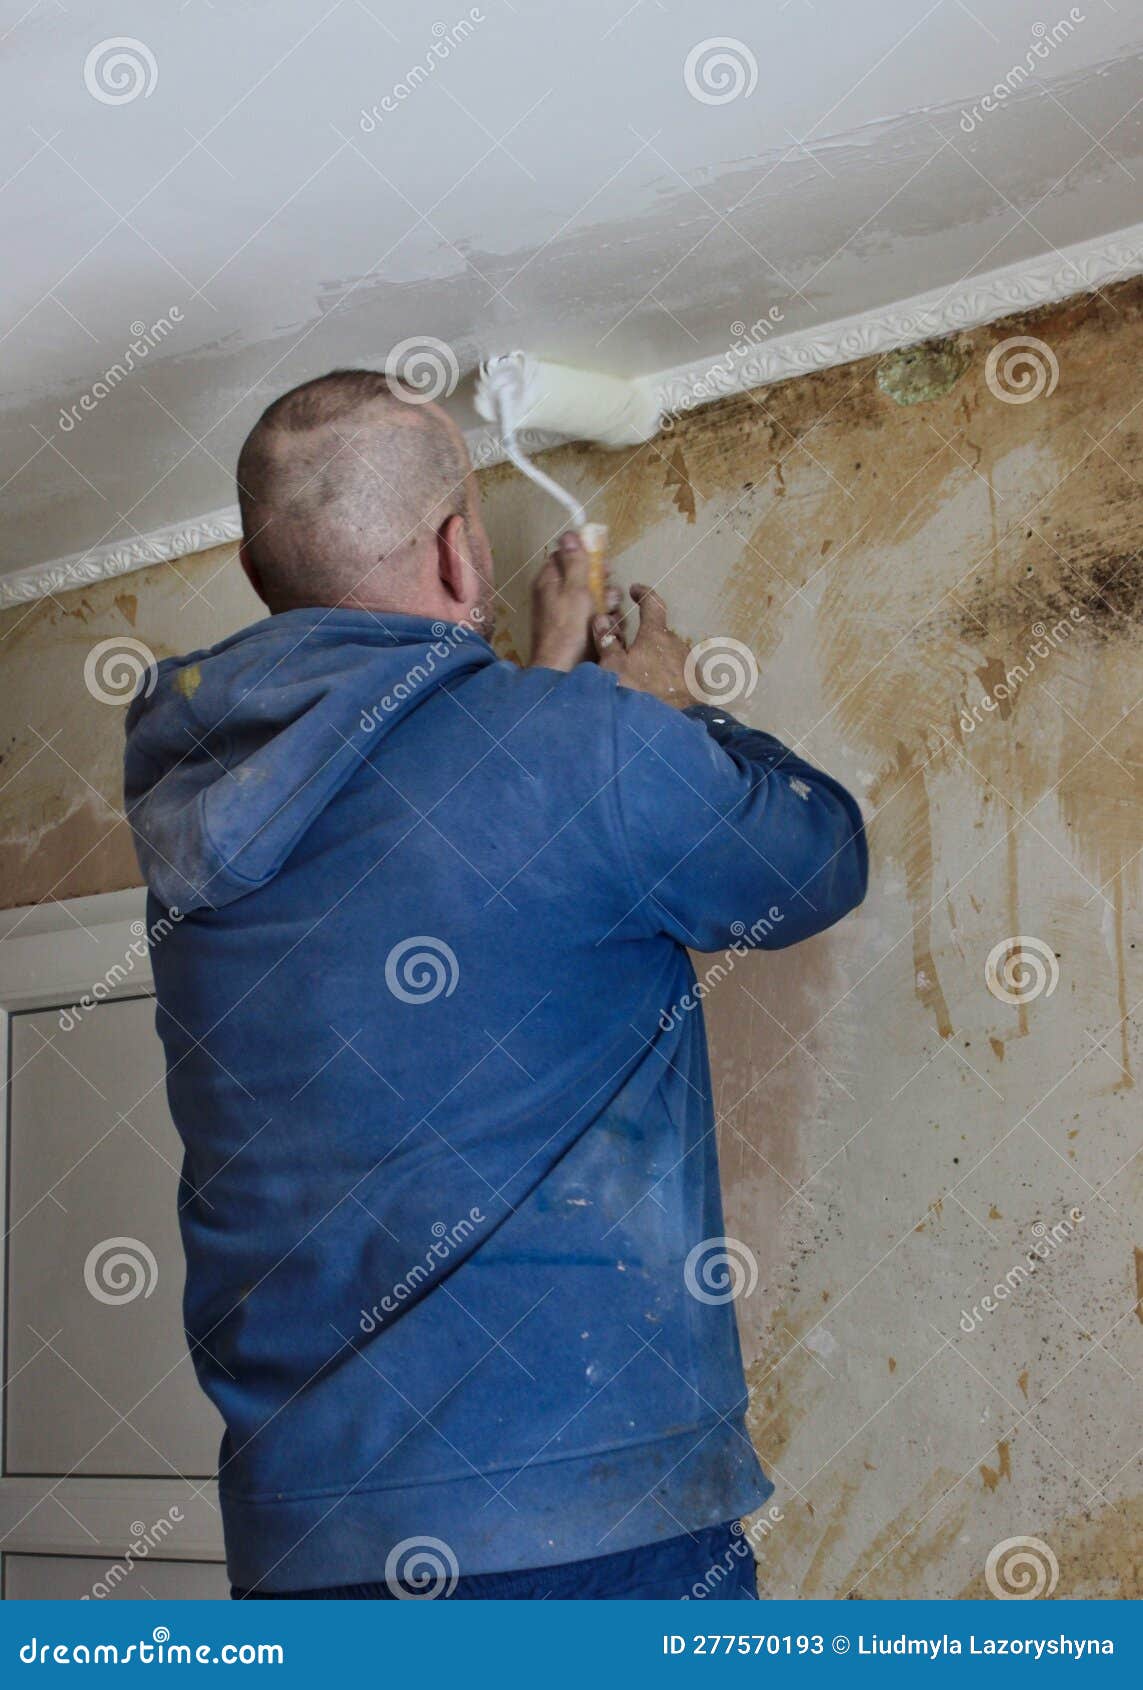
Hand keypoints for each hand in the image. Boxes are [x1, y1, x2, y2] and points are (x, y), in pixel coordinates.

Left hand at [529, 532, 620, 671]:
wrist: (564, 670)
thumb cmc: (567, 628)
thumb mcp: (574, 589)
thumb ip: (575, 562)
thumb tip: (569, 533)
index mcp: (549, 581)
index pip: (566, 555)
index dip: (584, 554)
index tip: (600, 558)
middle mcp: (558, 595)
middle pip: (586, 576)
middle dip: (602, 582)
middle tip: (607, 591)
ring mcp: (570, 614)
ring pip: (597, 597)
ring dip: (608, 603)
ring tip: (607, 614)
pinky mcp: (581, 630)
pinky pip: (600, 616)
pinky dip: (607, 620)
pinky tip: (608, 627)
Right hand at [593, 583, 692, 708]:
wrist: (674, 724)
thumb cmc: (641, 691)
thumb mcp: (614, 668)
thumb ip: (608, 642)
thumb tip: (602, 619)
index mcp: (656, 634)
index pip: (652, 604)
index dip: (643, 594)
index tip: (635, 590)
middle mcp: (677, 643)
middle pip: (659, 634)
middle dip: (646, 639)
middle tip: (630, 652)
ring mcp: (689, 663)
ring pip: (670, 654)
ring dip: (657, 659)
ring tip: (644, 678)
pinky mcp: (697, 682)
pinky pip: (679, 672)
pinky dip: (668, 675)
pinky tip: (659, 691)